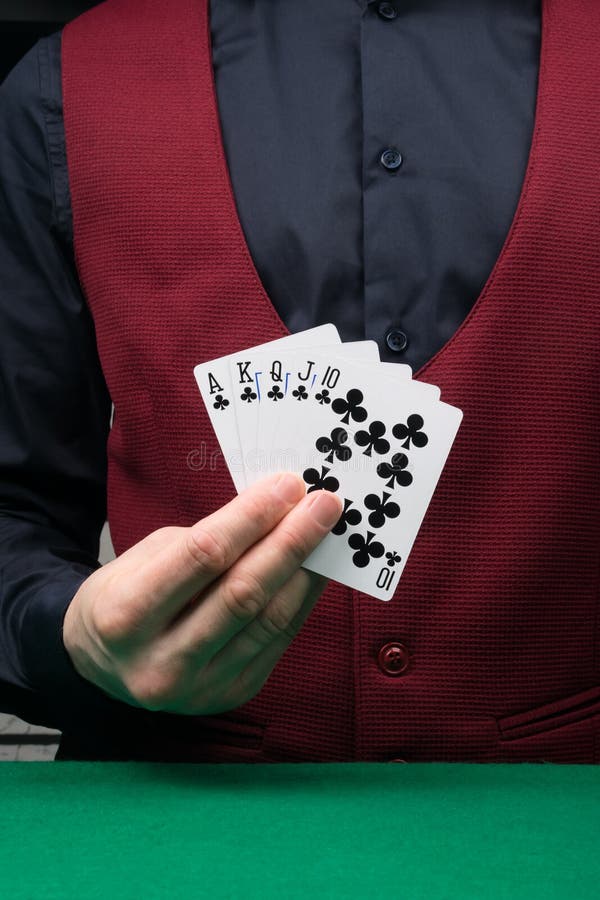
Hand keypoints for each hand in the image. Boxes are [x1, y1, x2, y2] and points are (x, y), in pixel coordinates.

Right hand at [62, 473, 341, 715]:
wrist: (105, 665)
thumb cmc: (127, 596)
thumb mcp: (146, 558)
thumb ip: (206, 542)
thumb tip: (276, 514)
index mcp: (125, 616)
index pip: (203, 555)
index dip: (251, 517)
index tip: (288, 486)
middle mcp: (161, 661)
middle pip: (243, 593)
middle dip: (291, 541)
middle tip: (325, 504)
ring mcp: (199, 687)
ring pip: (270, 621)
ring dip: (306, 569)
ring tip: (329, 533)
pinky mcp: (231, 694)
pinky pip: (278, 639)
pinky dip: (301, 598)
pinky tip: (314, 568)